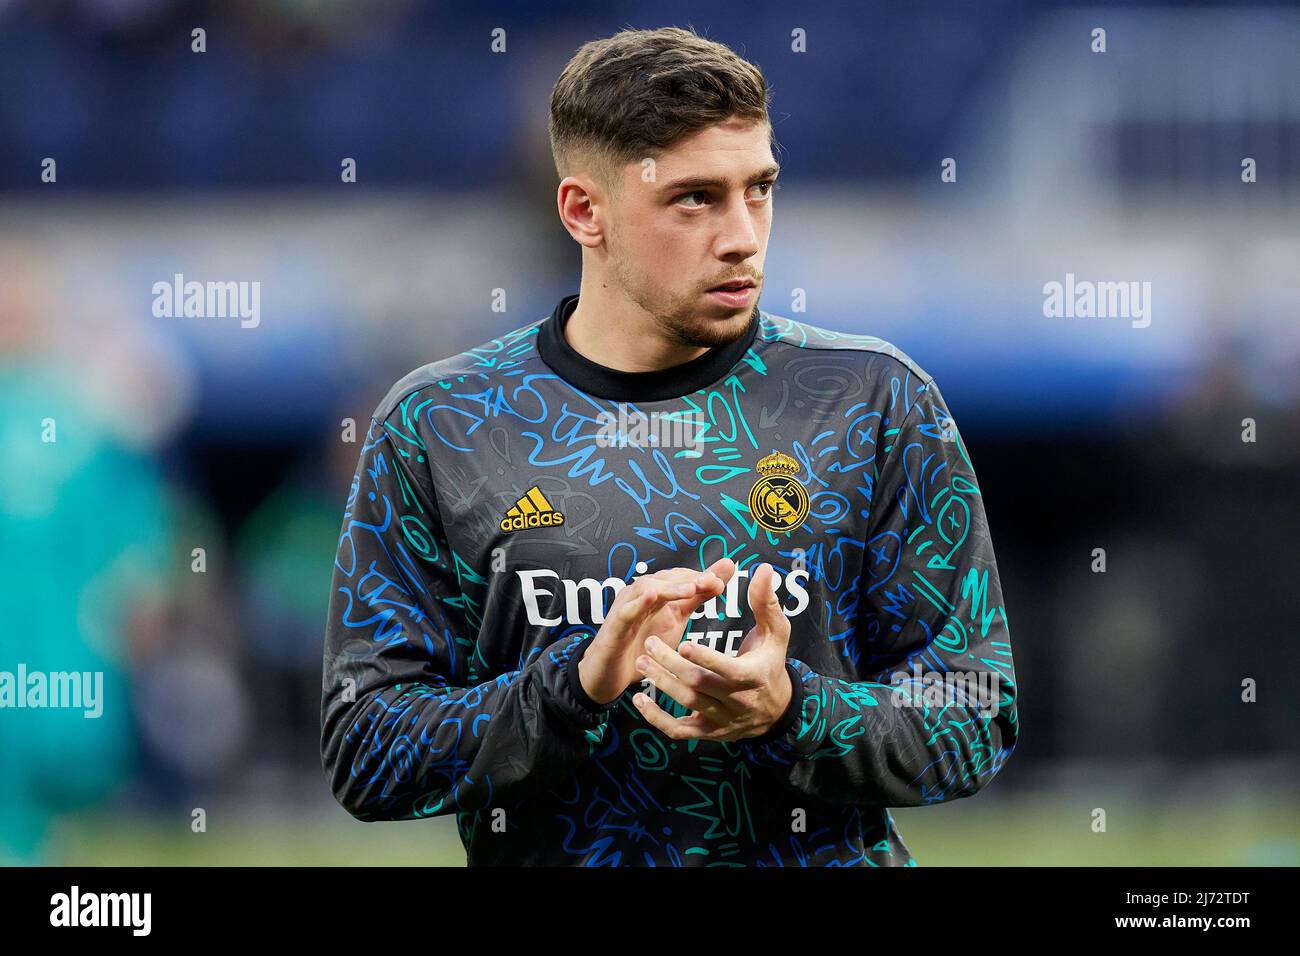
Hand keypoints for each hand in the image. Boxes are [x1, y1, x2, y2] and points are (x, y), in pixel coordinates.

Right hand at [578, 559, 734, 705]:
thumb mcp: (676, 619)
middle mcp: (640, 596)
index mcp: (657, 594)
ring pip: (646, 589)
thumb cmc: (642, 643)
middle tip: (712, 581)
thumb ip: (698, 595)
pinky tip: (652, 597)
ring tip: (691, 589)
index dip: (700, 576)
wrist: (609, 674)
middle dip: (689, 578)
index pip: (679, 577)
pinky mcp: (613, 627)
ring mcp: (625, 609)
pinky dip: (638, 603)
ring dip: (669, 587)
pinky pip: (626, 612)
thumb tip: (724, 571)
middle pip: (665, 579)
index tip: (722, 579)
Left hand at [632, 562, 793, 740]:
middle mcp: (738, 702)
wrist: (777, 710)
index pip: (727, 671)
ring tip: (641, 661)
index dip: (705, 658)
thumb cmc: (771, 662)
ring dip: (661, 684)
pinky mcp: (708, 732)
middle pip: (700, 686)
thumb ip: (765, 602)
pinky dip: (657, 718)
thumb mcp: (776, 632)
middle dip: (672, 666)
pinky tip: (640, 700)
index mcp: (754, 676)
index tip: (683, 643)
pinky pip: (679, 731)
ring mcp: (722, 720)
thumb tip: (762, 569)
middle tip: (650, 643)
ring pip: (687, 705)